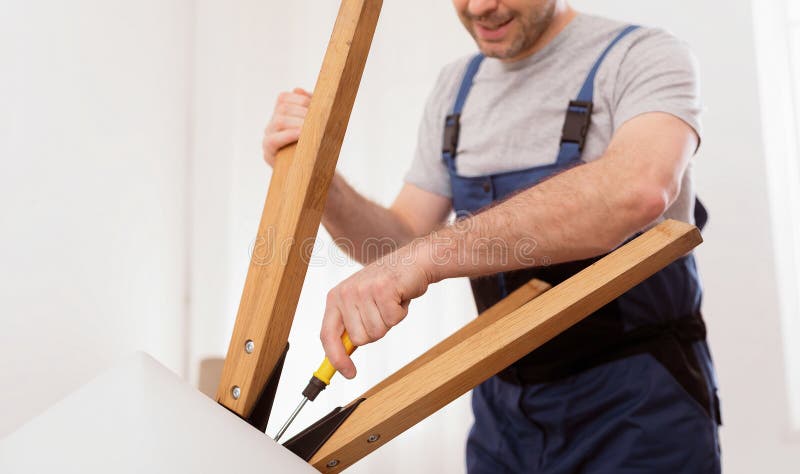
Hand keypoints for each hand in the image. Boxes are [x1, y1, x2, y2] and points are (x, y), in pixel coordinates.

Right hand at [261, 87, 311, 166]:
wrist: (314, 173)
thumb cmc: (316, 146)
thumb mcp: (316, 123)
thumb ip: (309, 106)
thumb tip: (298, 89)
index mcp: (280, 114)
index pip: (283, 98)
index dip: (299, 99)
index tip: (316, 104)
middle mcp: (272, 124)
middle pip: (282, 108)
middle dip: (302, 111)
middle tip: (319, 117)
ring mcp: (268, 138)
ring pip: (279, 120)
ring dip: (298, 121)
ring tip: (312, 126)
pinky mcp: (269, 153)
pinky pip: (273, 140)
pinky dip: (288, 135)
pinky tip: (301, 134)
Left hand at [321, 247, 431, 378]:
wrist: (412, 261)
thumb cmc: (388, 285)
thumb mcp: (361, 303)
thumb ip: (350, 326)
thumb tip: (341, 357)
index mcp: (336, 298)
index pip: (327, 335)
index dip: (336, 358)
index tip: (348, 372)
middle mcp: (345, 294)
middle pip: (358, 339)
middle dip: (376, 331)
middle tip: (382, 311)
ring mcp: (363, 290)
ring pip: (376, 332)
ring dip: (389, 321)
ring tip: (391, 302)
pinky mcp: (382, 288)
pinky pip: (392, 320)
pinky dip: (400, 313)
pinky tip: (399, 297)